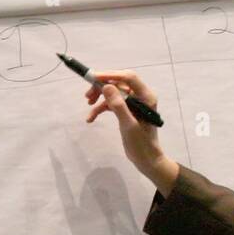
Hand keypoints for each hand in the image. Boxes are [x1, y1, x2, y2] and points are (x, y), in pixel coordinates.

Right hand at [85, 70, 178, 194]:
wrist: (146, 159)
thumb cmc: (141, 143)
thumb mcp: (128, 125)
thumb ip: (118, 105)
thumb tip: (107, 86)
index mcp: (146, 96)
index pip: (128, 77)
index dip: (110, 75)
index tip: (93, 78)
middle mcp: (140, 96)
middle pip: (118, 83)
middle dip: (102, 87)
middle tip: (87, 95)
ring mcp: (133, 103)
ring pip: (113, 93)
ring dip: (99, 98)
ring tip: (88, 105)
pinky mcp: (126, 111)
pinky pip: (111, 104)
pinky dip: (101, 108)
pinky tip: (91, 118)